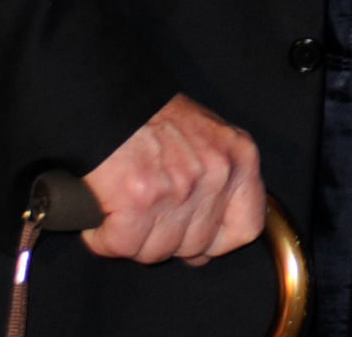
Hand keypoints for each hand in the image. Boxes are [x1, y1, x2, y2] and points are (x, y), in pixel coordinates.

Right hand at [80, 93, 264, 264]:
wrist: (115, 100)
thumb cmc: (158, 118)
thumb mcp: (211, 137)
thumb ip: (222, 180)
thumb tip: (215, 233)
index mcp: (239, 157)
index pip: (247, 227)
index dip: (218, 241)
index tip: (202, 241)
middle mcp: (215, 174)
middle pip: (195, 246)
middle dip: (169, 239)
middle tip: (152, 216)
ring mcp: (179, 189)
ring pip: (157, 252)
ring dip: (135, 240)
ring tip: (127, 211)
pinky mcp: (139, 201)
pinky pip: (120, 246)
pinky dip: (104, 239)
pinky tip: (104, 219)